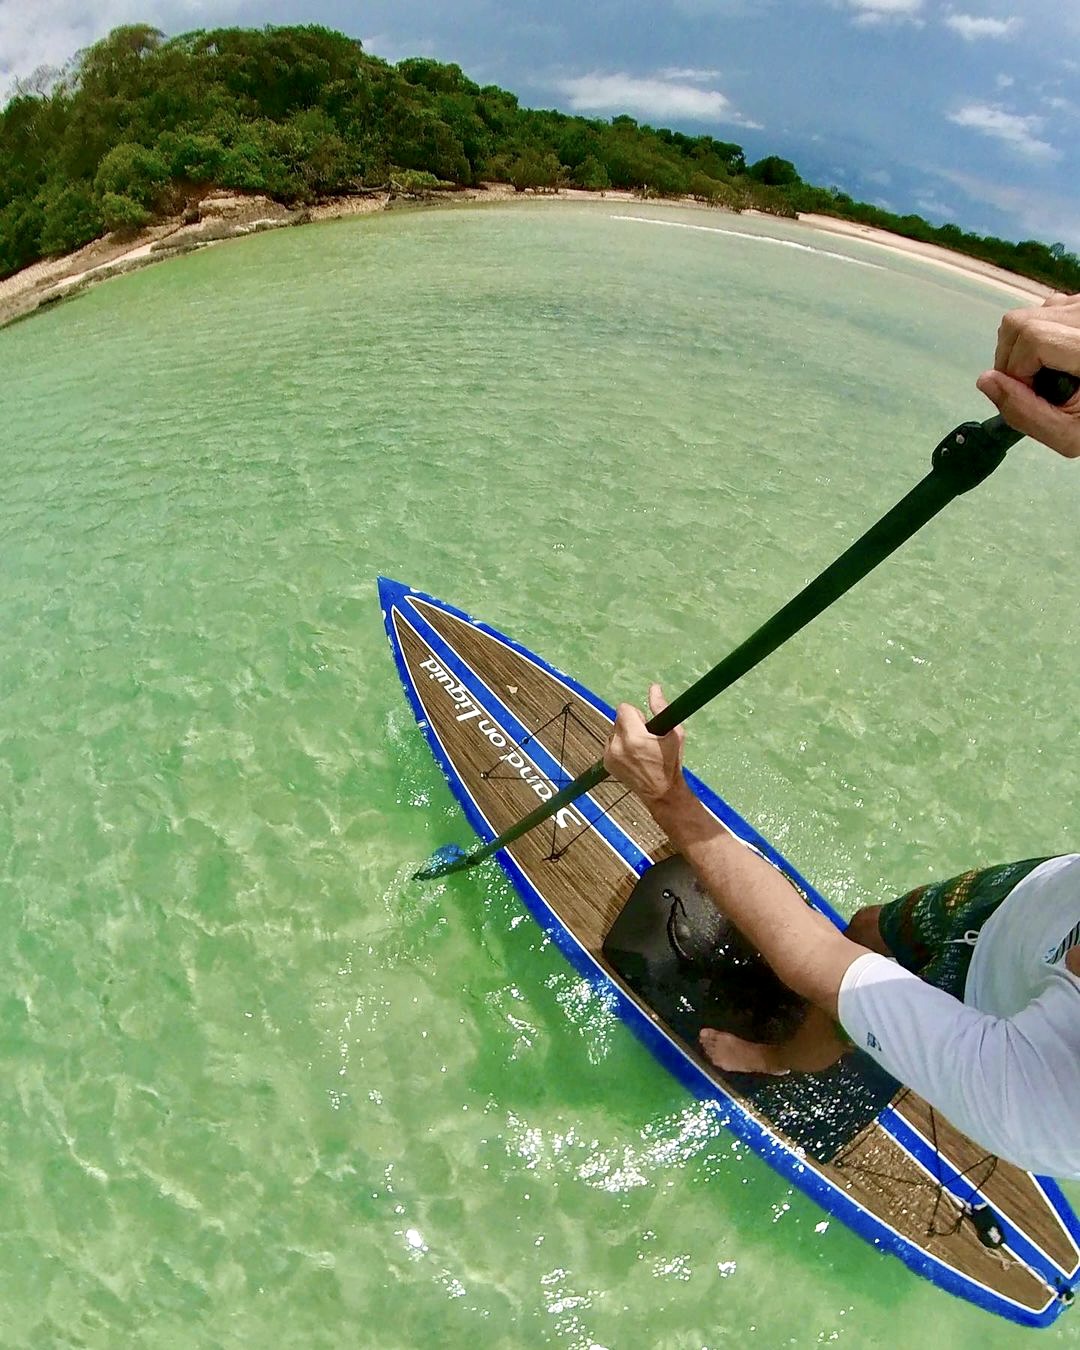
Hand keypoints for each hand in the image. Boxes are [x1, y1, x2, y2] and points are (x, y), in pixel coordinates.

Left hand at [604, 683, 685, 804]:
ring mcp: (609, 755)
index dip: (636, 714)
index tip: (646, 724)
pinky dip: (619, 745)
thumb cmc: (671, 762)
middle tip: (645, 738)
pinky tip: (632, 757)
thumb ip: (661, 708)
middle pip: (618, 719)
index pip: (623, 709)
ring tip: (638, 749)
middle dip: (630, 724)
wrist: (661, 791)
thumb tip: (653, 687)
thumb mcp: (674, 734)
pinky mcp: (606, 763)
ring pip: (613, 731)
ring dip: (624, 735)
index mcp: (634, 738)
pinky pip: (610, 743)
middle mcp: (617, 746)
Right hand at [976, 292, 1079, 457]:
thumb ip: (1024, 412)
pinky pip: (1043, 311)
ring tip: (1042, 375)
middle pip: (1020, 323)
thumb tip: (986, 382)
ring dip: (1020, 349)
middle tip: (1028, 387)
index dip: (1017, 370)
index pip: (1032, 338)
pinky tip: (1054, 359)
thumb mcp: (1067, 435)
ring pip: (1027, 315)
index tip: (1030, 394)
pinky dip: (1036, 337)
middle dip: (1010, 359)